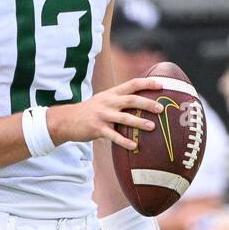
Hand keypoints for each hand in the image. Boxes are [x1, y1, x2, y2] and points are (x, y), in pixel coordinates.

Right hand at [46, 76, 166, 149]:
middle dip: (147, 103)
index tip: (162, 85)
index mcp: (112, 93)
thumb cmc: (90, 111)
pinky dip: (124, 141)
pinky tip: (134, 146)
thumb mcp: (104, 100)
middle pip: (131, 100)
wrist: (66, 120)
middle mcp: (108, 102)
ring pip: (124, 118)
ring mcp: (102, 115)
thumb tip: (142, 102)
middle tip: (160, 108)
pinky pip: (113, 135)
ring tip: (152, 126)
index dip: (147, 83)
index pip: (132, 84)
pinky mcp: (97, 129)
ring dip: (139, 122)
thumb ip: (120, 100)